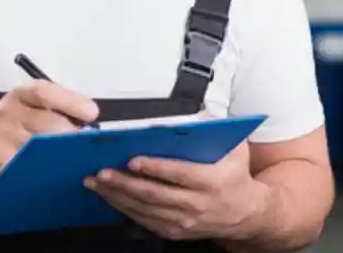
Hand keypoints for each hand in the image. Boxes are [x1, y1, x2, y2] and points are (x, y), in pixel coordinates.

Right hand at [0, 80, 98, 184]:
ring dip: (63, 155)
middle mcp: (9, 113)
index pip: (45, 92)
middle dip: (72, 135)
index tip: (92, 113)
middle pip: (47, 123)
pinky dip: (46, 171)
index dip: (71, 102)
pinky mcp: (1, 164)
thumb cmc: (11, 124)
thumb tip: (90, 123)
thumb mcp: (25, 105)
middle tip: (88, 145)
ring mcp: (3, 140)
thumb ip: (54, 108)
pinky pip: (29, 168)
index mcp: (19, 94)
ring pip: (40, 149)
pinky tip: (57, 173)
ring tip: (77, 159)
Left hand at [84, 140, 266, 241]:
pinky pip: (144, 220)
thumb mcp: (235, 147)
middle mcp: (196, 205)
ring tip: (96, 182)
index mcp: (211, 181)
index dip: (155, 168)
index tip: (133, 160)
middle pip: (154, 194)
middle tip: (102, 171)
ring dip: (117, 196)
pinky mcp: (174, 231)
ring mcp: (184, 222)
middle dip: (124, 183)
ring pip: (144, 209)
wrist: (245, 214)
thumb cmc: (235, 175)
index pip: (179, 174)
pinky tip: (108, 196)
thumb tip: (194, 111)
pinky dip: (123, 208)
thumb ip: (215, 127)